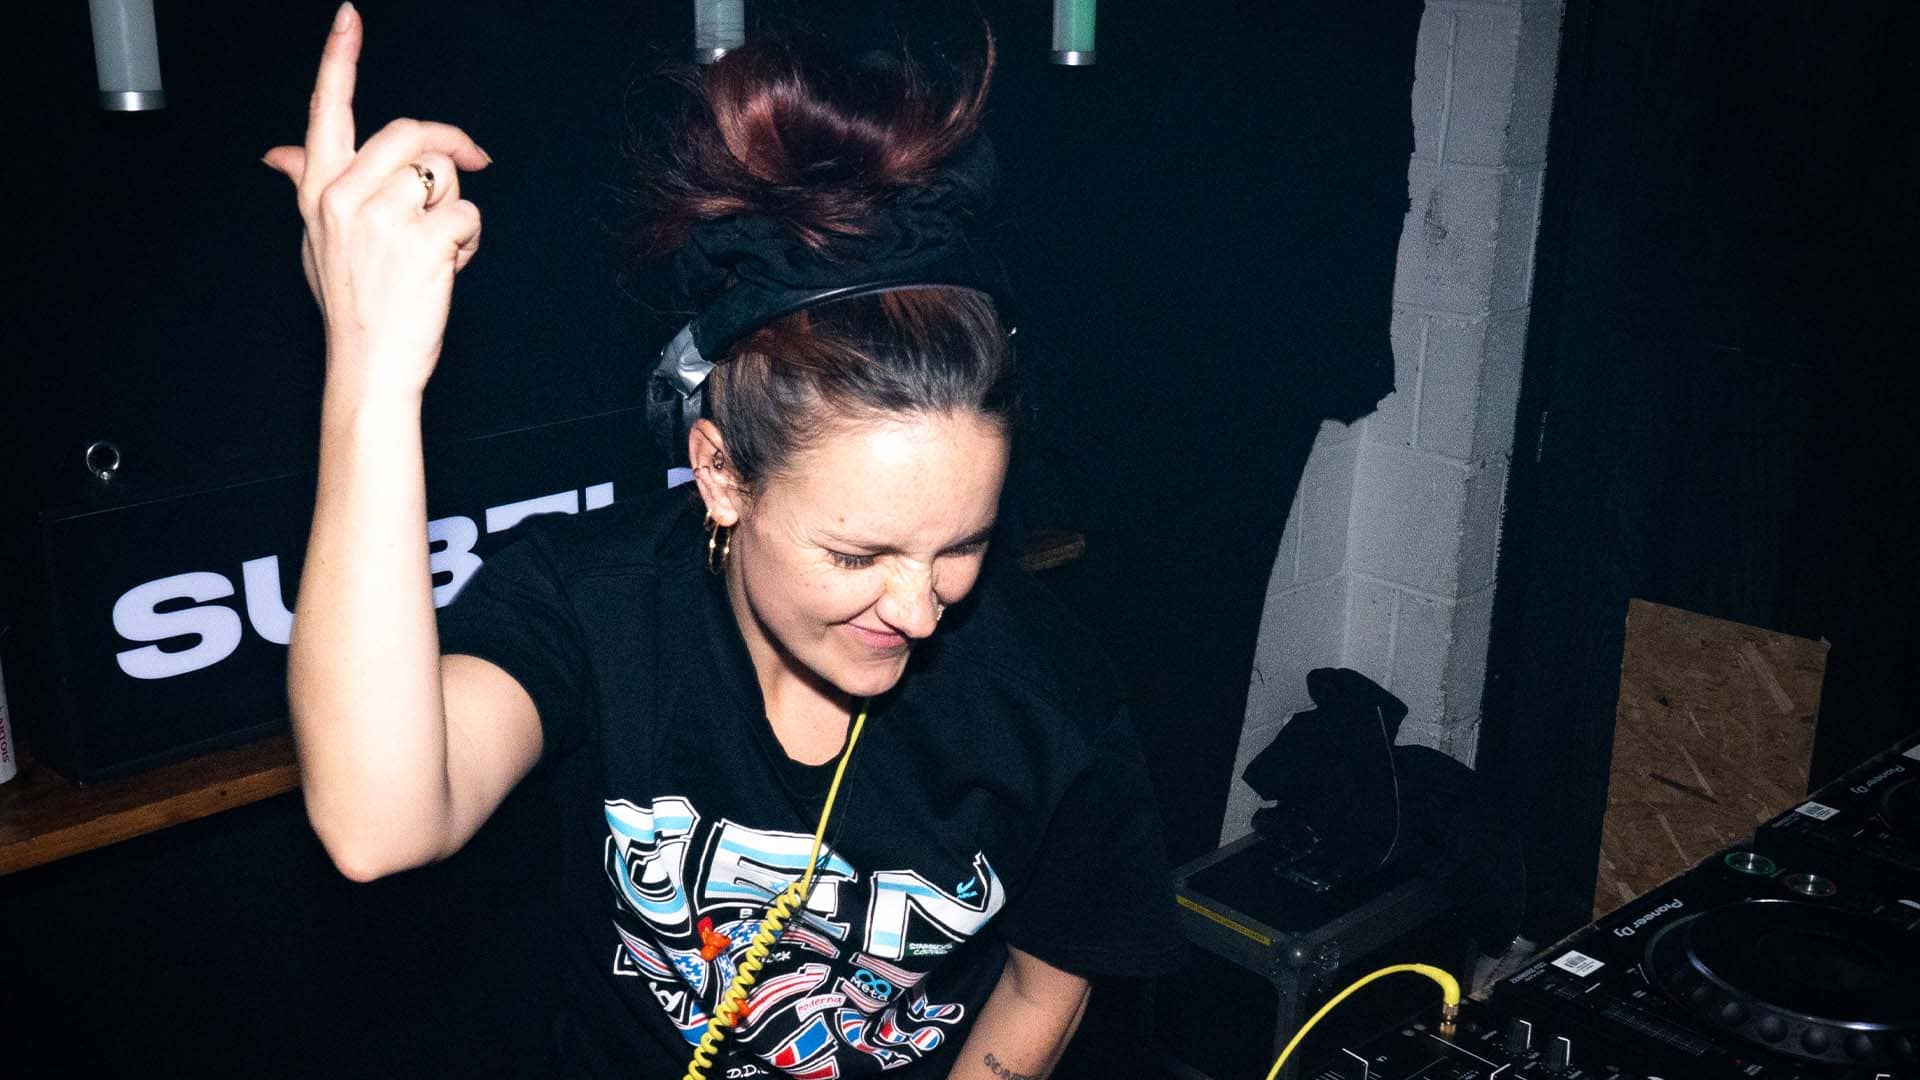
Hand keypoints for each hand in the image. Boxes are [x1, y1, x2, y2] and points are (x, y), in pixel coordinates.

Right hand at [262, 2, 490, 397]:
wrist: (369, 365)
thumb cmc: (351, 305)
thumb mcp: (315, 240)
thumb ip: (307, 186)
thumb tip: (280, 153)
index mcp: (319, 190)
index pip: (327, 109)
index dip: (340, 58)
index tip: (349, 17)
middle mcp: (345, 196)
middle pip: (409, 132)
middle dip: (448, 144)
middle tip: (472, 158)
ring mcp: (383, 217)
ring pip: (443, 175)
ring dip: (455, 207)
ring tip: (436, 246)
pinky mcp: (423, 240)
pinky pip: (468, 214)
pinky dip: (470, 241)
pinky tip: (449, 266)